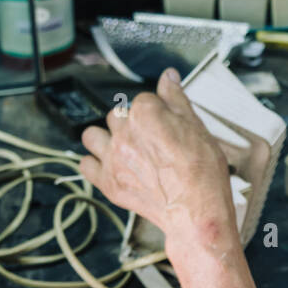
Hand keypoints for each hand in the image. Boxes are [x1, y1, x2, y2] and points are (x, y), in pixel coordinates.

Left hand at [80, 68, 235, 259]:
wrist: (196, 210)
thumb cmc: (201, 172)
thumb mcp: (197, 127)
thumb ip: (176, 99)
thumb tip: (169, 77)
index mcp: (145, 114)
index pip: (144, 99)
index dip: (157, 111)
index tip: (165, 122)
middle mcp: (124, 133)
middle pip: (117, 115)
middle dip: (130, 122)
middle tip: (148, 137)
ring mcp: (112, 158)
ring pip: (92, 135)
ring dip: (104, 138)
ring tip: (122, 147)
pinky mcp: (107, 182)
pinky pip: (86, 165)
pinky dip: (94, 163)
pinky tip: (109, 165)